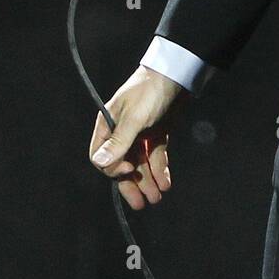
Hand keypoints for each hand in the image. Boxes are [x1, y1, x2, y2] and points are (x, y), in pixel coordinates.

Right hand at [88, 66, 187, 210]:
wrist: (178, 74)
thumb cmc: (150, 92)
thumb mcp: (134, 118)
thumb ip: (119, 142)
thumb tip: (100, 164)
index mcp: (108, 125)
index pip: (102, 156)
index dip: (113, 168)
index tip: (129, 170)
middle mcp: (122, 131)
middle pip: (122, 164)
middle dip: (131, 184)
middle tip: (142, 204)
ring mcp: (140, 133)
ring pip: (140, 163)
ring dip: (147, 181)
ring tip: (157, 197)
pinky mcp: (157, 133)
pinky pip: (155, 155)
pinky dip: (160, 169)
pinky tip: (166, 183)